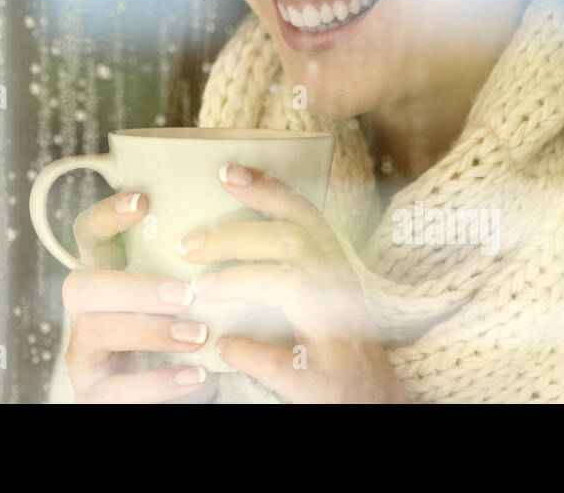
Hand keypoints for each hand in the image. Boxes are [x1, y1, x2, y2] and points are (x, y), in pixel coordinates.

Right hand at [61, 191, 220, 402]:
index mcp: (105, 279)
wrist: (171, 396)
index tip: (142, 202)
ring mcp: (83, 355)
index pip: (86, 235)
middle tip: (184, 294)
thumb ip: (187, 269)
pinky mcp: (93, 396)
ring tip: (199, 335)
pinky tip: (198, 376)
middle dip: (132, 286)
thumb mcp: (180, 301)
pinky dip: (159, 382)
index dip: (105, 215)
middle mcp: (83, 314)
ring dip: (150, 332)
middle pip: (80, 284)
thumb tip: (233, 227)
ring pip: (93, 332)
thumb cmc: (181, 339)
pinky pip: (115, 389)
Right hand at [179, 164, 407, 402]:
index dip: (238, 281)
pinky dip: (278, 191)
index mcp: (329, 308)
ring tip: (224, 175)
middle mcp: (336, 274)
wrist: (375, 384)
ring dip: (262, 191)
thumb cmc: (340, 387)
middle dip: (233, 238)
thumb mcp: (304, 387)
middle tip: (188, 247)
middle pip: (286, 238)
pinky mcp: (330, 251)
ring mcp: (336, 258)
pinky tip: (248, 180)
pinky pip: (306, 211)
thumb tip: (222, 342)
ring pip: (301, 213)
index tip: (199, 289)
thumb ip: (265, 364)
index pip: (281, 281)